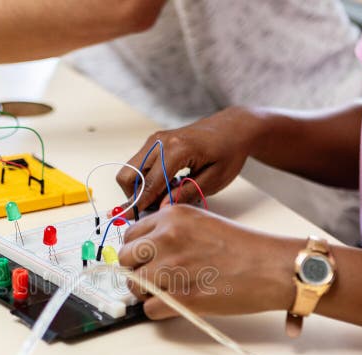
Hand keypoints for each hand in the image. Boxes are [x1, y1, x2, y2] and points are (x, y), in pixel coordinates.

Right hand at [115, 106, 263, 214]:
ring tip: (163, 196)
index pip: (149, 183)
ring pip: (130, 170)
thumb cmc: (229, 152)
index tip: (130, 219)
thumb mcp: (214, 179)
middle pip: (128, 174)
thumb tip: (162, 207)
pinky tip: (164, 186)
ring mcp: (155, 139)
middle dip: (134, 196)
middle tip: (152, 208)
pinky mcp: (155, 141)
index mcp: (177, 150)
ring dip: (139, 188)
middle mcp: (160, 141)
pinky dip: (144, 179)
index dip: (140, 204)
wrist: (232, 128)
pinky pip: (138, 164)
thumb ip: (186, 193)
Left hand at [118, 205, 298, 318]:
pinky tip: (177, 304)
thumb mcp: (203, 222)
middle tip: (154, 277)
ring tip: (170, 291)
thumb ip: (172, 230)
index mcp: (172, 217)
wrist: (272, 267)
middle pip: (125, 259)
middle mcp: (167, 238)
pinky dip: (159, 310)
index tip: (145, 259)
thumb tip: (146, 247)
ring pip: (134, 285)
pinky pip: (149, 308)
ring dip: (147, 292)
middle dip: (137, 270)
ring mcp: (172, 268)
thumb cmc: (245, 247)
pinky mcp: (181, 297)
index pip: (130, 234)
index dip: (137, 250)